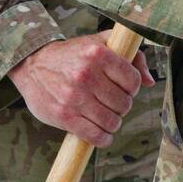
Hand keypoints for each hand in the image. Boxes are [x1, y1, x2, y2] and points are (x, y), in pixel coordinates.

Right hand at [9, 31, 154, 146]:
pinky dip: (103, 138)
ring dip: (113, 122)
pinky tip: (101, 132)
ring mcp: (75, 97)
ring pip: (112, 122)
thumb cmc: (72, 54)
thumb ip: (130, 57)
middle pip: (124, 103)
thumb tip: (150, 81)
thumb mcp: (100, 43)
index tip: (124, 88)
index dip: (132, 87)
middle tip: (113, 102)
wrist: (33, 65)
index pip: (132, 80)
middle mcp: (87, 74)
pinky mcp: (64, 116)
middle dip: (122, 106)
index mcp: (98, 54)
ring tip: (106, 116)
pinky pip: (95, 135)